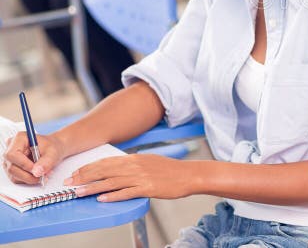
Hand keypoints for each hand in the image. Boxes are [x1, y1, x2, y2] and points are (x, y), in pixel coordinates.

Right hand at [3, 131, 66, 184]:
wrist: (54, 149)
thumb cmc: (52, 146)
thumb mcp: (53, 152)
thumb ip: (46, 162)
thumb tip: (37, 172)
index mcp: (19, 139)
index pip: (12, 154)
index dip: (23, 164)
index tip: (36, 170)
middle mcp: (11, 149)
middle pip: (12, 167)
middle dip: (29, 174)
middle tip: (43, 175)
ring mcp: (10, 160)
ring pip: (14, 175)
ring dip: (30, 178)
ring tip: (44, 174)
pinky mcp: (12, 169)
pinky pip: (17, 179)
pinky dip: (29, 179)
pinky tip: (38, 175)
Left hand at [65, 153, 192, 201]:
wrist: (189, 174)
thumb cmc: (171, 170)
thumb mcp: (150, 162)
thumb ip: (134, 165)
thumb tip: (118, 169)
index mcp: (135, 158)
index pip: (105, 162)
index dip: (88, 168)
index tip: (74, 173)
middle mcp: (135, 165)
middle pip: (104, 170)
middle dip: (84, 177)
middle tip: (68, 183)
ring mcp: (141, 177)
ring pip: (111, 182)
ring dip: (92, 187)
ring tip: (77, 192)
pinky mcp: (147, 188)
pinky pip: (126, 192)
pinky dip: (112, 196)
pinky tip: (102, 199)